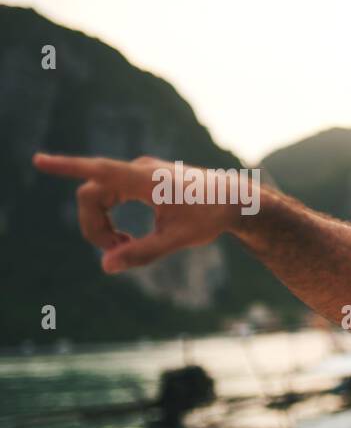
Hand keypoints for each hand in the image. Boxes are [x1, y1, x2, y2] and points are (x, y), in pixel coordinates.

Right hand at [32, 154, 247, 272]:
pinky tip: (126, 238)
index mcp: (144, 179)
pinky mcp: (144, 178)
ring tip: (124, 246)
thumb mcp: (178, 240)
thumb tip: (106, 266)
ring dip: (103, 223)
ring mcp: (140, 172)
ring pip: (101, 196)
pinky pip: (113, 194)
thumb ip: (142, 253)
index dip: (66, 167)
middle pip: (92, 195)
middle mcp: (138, 170)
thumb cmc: (210, 217)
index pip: (97, 170)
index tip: (40, 161)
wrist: (235, 200)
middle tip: (116, 251)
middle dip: (94, 226)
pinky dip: (112, 216)